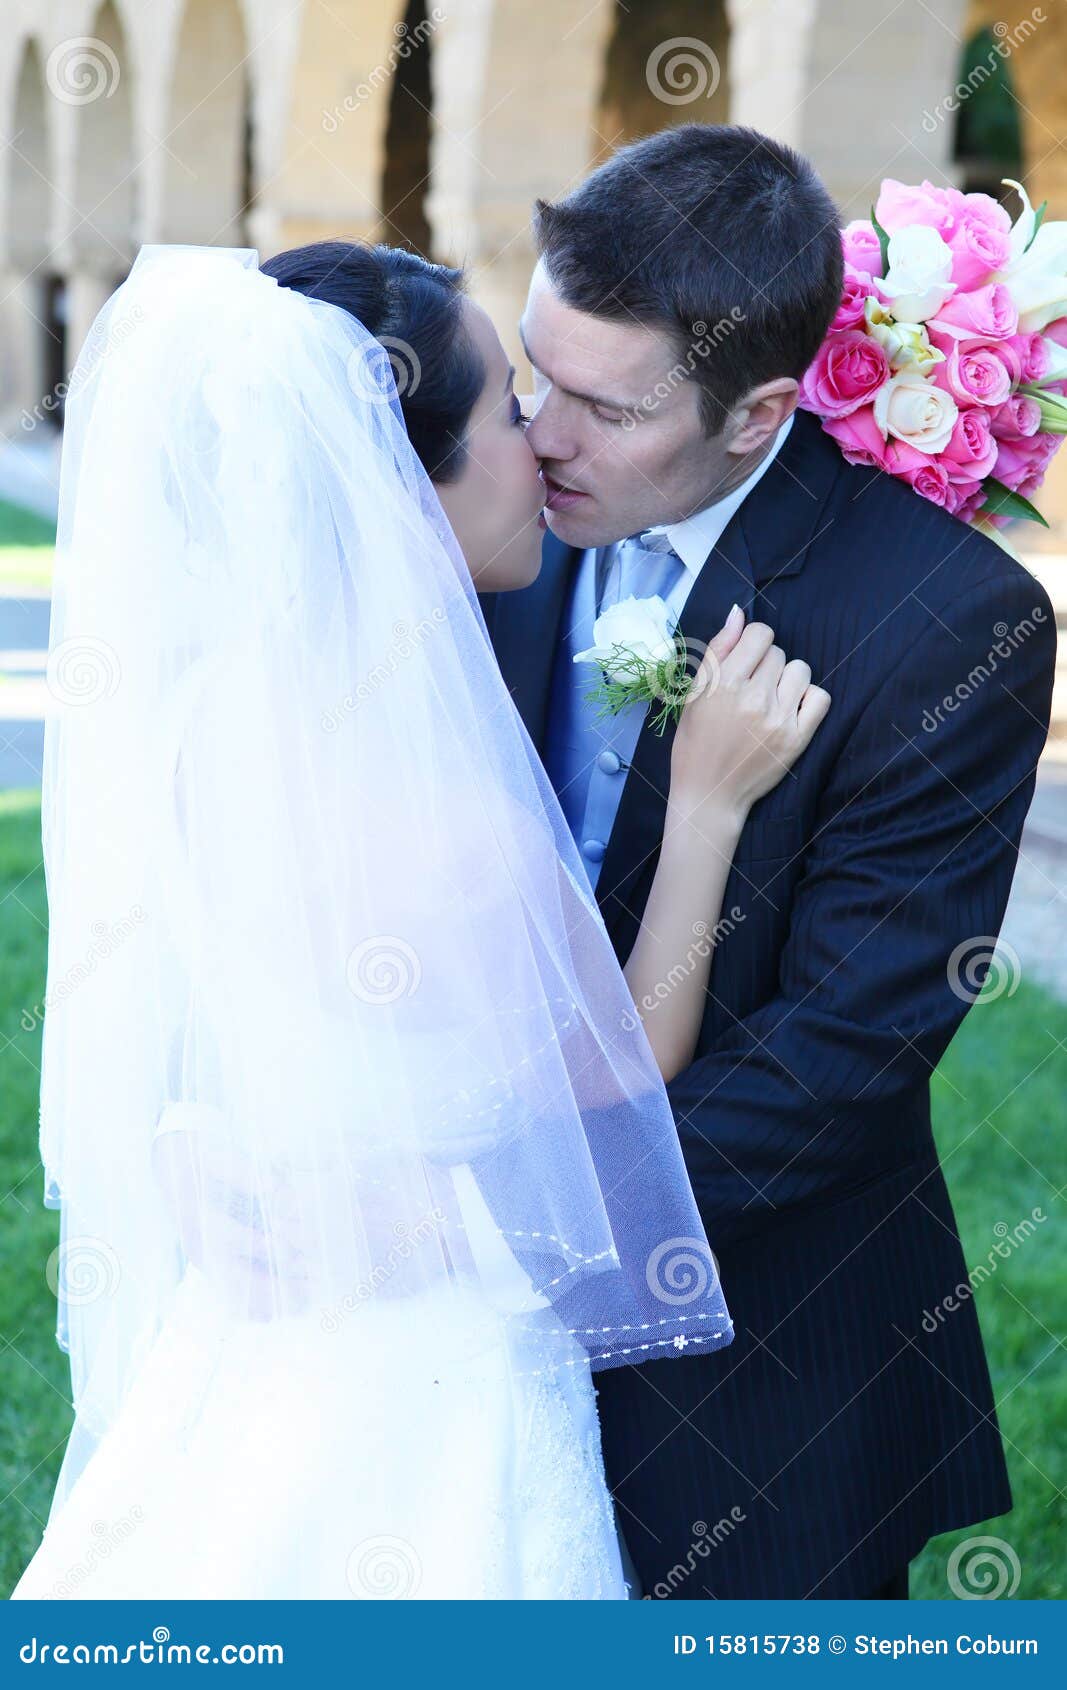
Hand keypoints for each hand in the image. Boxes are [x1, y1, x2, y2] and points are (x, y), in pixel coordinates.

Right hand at [668, 608, 830, 830]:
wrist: (709, 795)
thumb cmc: (695, 743)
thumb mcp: (695, 695)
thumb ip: (718, 650)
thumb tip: (739, 613)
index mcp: (723, 683)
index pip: (759, 634)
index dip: (753, 644)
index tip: (745, 663)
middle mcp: (753, 698)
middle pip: (779, 653)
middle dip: (766, 666)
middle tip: (751, 691)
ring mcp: (778, 719)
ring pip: (800, 670)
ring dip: (787, 680)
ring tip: (770, 701)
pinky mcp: (797, 739)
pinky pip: (820, 697)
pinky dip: (808, 699)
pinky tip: (790, 710)